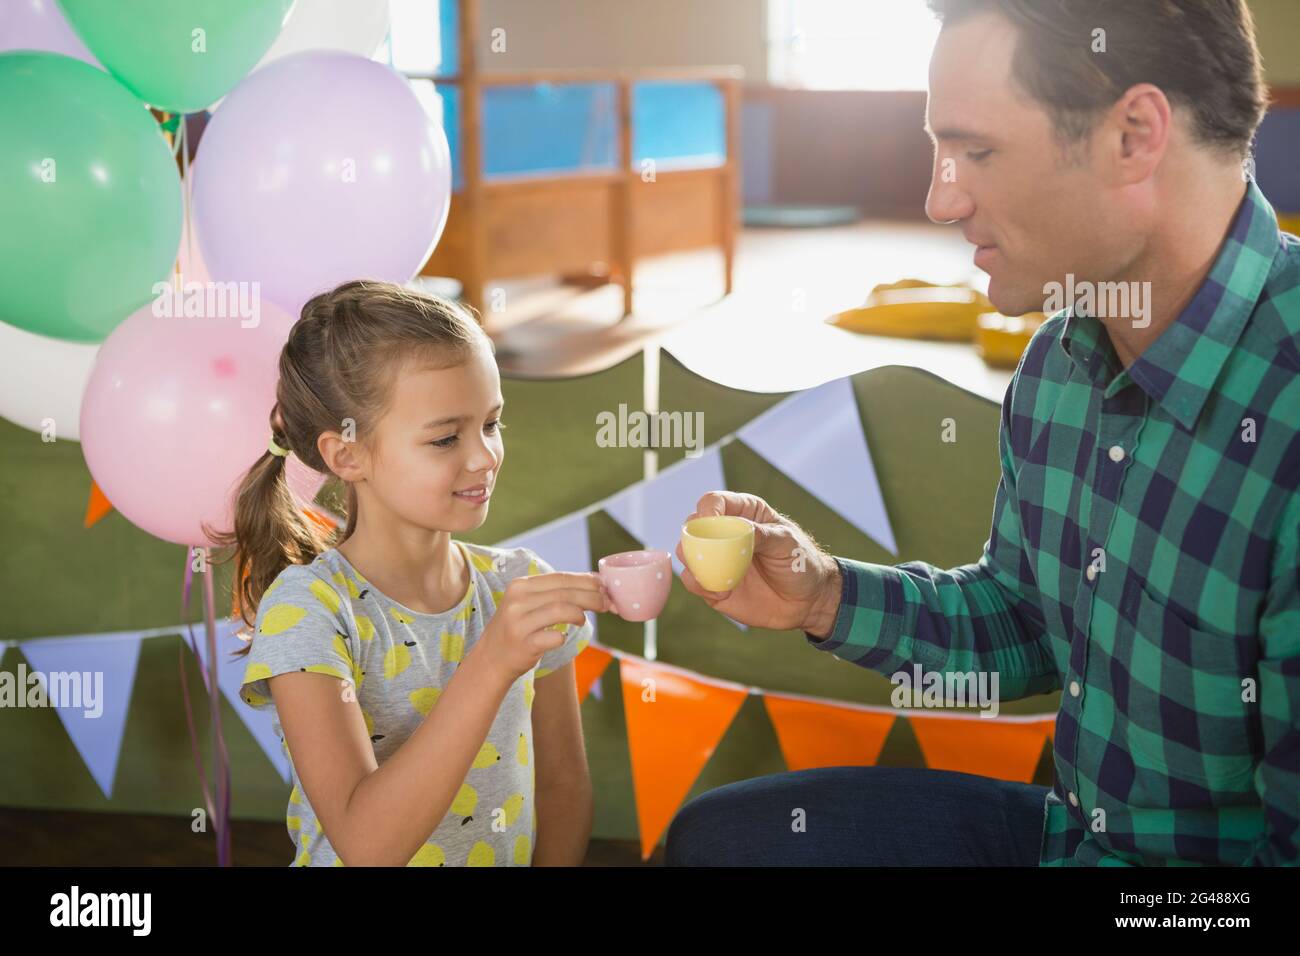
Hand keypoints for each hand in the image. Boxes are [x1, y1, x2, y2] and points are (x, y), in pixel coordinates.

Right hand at [476, 572, 609, 680]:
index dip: (586, 581)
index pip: (560, 578)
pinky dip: (563, 637)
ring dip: (580, 615)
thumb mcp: (528, 604)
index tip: (603, 587)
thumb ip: (554, 593)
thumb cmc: (518, 629)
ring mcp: (520, 623)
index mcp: (520, 585)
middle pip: (564, 593)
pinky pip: (555, 637)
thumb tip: (595, 584)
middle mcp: (518, 601)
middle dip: (591, 597)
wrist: (491, 659)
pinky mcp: (524, 645)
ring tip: (583, 621)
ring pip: (561, 610)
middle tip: (606, 604)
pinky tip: (562, 637)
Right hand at [676, 491, 840, 633]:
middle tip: (712, 555)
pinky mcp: (712, 584)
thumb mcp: (787, 543)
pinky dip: (701, 586)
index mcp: (742, 513)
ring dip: (695, 564)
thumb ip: (761, 534)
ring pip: (686, 553)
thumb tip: (737, 531)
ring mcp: (716, 559)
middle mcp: (723, 533)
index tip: (712, 525)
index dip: (708, 510)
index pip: (714, 502)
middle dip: (695, 540)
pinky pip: (692, 581)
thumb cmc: (800, 563)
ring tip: (719, 576)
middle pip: (692, 526)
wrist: (806, 602)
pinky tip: (723, 593)